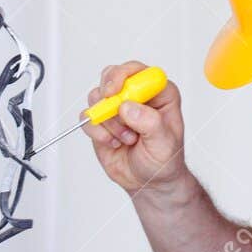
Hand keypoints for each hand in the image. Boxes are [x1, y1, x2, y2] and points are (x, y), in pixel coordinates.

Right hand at [87, 61, 187, 196]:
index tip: (114, 92)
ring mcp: (117, 106)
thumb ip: (150, 122)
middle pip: (113, 75)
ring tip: (126, 138)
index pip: (139, 70)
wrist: (148, 181)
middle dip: (108, 94)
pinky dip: (97, 132)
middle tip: (113, 112)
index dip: (124, 75)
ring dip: (108, 121)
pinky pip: (87, 117)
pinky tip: (113, 143)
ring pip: (97, 97)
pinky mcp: (102, 121)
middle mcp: (137, 95)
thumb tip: (128, 107)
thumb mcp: (164, 142)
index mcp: (159, 93)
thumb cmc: (163, 159)